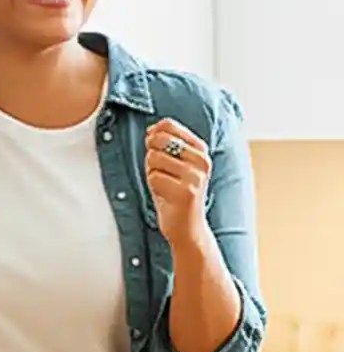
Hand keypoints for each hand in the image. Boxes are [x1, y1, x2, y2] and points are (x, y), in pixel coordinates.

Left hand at [144, 118, 211, 246]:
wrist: (187, 226)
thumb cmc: (173, 192)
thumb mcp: (170, 163)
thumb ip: (162, 145)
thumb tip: (151, 129)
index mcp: (200, 149)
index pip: (167, 125)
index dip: (152, 136)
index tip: (157, 151)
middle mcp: (202, 160)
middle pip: (158, 139)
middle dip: (150, 155)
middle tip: (160, 172)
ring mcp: (196, 176)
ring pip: (154, 158)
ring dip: (152, 173)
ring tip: (165, 185)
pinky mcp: (186, 192)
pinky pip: (154, 178)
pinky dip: (153, 187)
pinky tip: (166, 196)